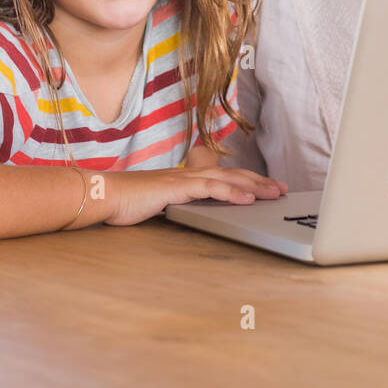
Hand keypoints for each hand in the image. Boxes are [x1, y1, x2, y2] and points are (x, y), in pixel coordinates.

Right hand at [100, 166, 287, 226]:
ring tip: (274, 194)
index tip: (267, 187)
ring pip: (227, 179)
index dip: (247, 180)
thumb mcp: (158, 204)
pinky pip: (210, 189)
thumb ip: (178, 205)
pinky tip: (247, 200)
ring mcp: (184, 180)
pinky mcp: (177, 189)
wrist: (105, 195)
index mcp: (186, 179)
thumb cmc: (127, 203)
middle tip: (282, 189)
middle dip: (260, 181)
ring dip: (253, 186)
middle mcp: (188, 175)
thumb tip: (193, 213)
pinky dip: (231, 192)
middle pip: (232, 174)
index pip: (224, 175)